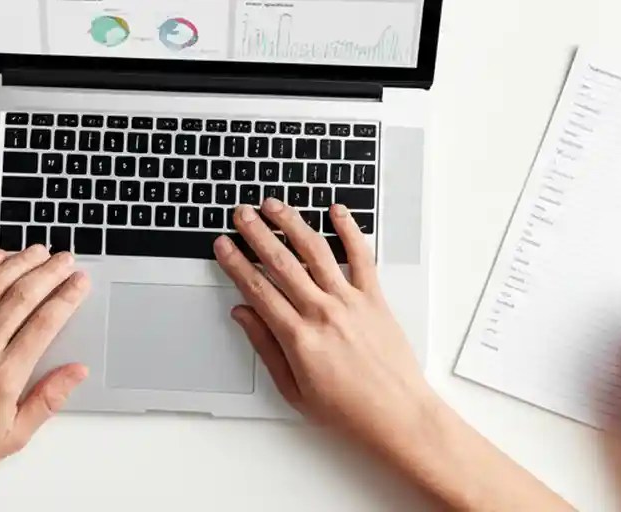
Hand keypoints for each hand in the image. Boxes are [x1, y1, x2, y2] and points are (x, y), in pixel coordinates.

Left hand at [0, 246, 89, 511]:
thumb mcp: (13, 437)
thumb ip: (48, 399)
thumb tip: (76, 372)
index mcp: (2, 378)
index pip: (44, 324)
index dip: (66, 297)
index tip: (80, 283)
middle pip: (21, 297)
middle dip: (48, 272)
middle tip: (66, 259)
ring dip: (17, 263)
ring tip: (37, 251)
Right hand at [213, 199, 434, 458]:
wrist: (396, 415)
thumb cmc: (347, 410)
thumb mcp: (293, 389)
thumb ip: (265, 347)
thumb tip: (242, 315)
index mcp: (298, 337)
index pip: (257, 289)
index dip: (236, 263)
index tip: (223, 246)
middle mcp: (323, 313)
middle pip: (282, 262)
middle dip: (257, 233)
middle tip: (241, 214)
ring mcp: (350, 302)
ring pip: (316, 251)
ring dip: (292, 223)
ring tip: (275, 206)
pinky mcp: (374, 298)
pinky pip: (361, 256)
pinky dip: (349, 230)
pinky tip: (336, 211)